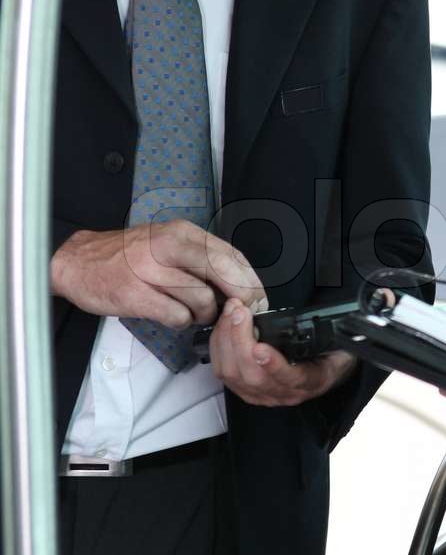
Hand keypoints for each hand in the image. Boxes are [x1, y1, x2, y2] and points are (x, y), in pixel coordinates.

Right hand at [50, 221, 265, 328]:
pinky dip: (181, 322)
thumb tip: (240, 285)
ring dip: (204, 314)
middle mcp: (168, 245)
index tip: (259, 300)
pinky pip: (176, 316)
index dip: (251, 281)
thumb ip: (202, 258)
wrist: (78, 262)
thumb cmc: (128, 256)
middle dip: (239, 299)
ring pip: (202, 298)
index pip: (231, 255)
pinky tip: (172, 316)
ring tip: (193, 313)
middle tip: (239, 314)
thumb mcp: (167, 243)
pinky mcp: (136, 294)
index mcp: (182, 232)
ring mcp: (151, 269)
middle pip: (223, 272)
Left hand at [209, 298, 357, 406]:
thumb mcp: (343, 343)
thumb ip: (343, 331)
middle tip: (239, 311)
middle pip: (253, 376)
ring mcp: (262, 394)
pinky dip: (219, 347)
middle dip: (240, 340)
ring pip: (234, 375)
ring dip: (226, 341)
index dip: (273, 366)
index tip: (261, 347)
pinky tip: (223, 327)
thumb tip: (364, 308)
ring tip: (231, 312)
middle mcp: (284, 393)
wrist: (326, 368)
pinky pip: (223, 372)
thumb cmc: (331, 352)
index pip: (290, 379)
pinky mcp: (244, 389)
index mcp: (311, 381)